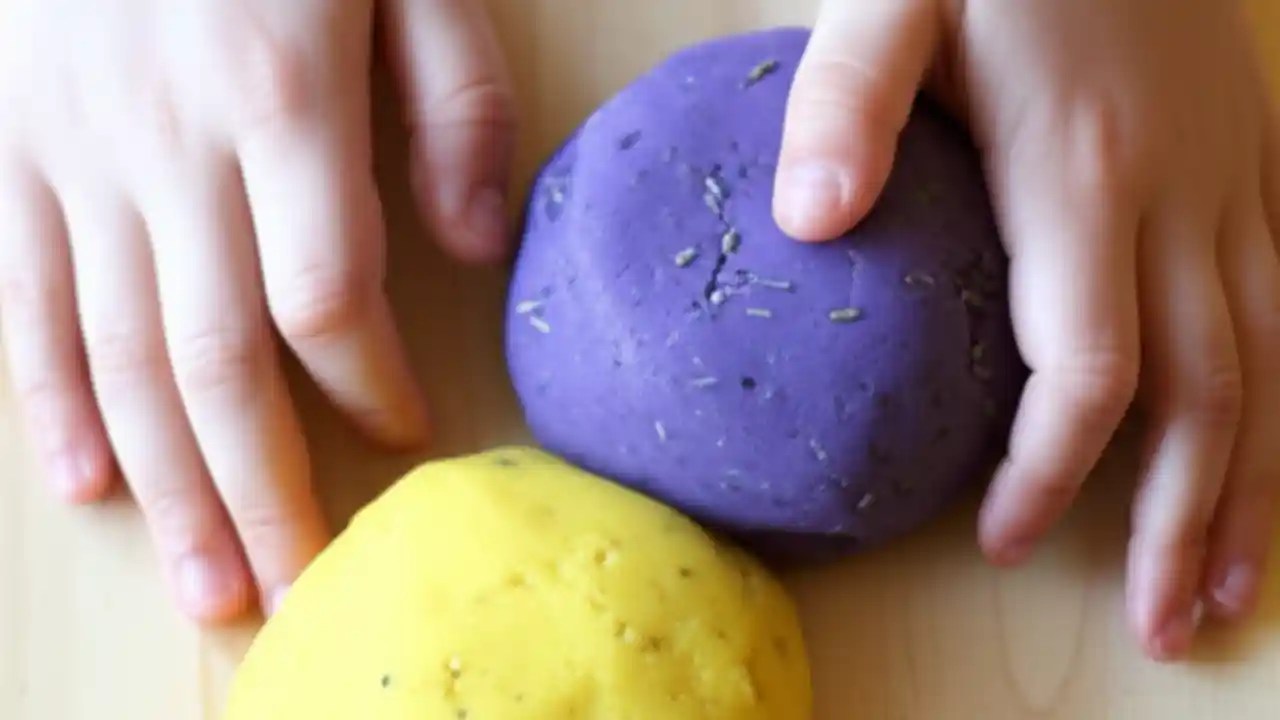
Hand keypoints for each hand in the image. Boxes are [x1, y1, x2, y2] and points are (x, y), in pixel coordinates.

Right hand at [0, 0, 514, 621]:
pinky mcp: (9, 145)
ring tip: (210, 584)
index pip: (326, 293)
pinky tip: (85, 484)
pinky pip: (25, 295)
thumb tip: (470, 240)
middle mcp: (165, 142)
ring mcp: (71, 150)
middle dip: (267, 491)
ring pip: (124, 352)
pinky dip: (52, 399)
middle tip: (302, 594)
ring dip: (171, 482)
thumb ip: (454, 100)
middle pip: (221, 359)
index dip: (371, 384)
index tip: (415, 437)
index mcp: (278, 95)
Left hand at [776, 0, 1279, 660]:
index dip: (1048, 470)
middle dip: (1177, 521)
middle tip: (1161, 627)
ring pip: (1270, 365)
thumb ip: (848, 100)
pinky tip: (1270, 452)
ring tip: (1227, 588)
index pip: (1088, 370)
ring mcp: (1234, 183)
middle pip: (1203, 397)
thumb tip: (812, 220)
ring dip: (1252, 488)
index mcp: (1079, 177)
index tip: (997, 538)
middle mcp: (1178, 198)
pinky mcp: (1255, 161)